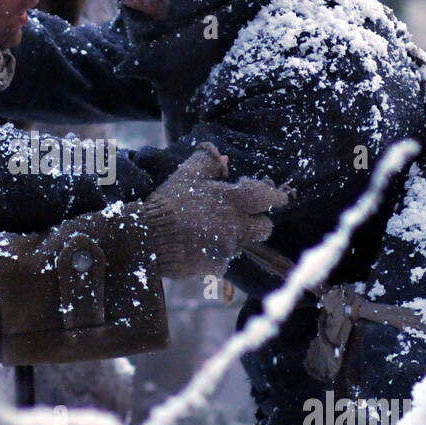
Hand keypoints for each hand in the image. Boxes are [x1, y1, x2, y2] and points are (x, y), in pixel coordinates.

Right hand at [141, 143, 286, 278]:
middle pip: (264, 228)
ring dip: (233, 239)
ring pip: (243, 244)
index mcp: (232, 199)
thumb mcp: (187, 174)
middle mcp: (236, 224)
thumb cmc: (169, 202)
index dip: (275, 197)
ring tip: (212, 233)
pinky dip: (214, 255)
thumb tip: (225, 158)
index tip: (276, 198)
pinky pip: (224, 261)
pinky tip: (198, 248)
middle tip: (243, 219)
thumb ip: (208, 162)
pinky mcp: (217, 266)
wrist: (148, 237)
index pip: (268, 198)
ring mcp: (227, 247)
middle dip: (257, 223)